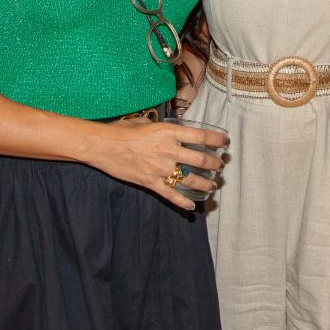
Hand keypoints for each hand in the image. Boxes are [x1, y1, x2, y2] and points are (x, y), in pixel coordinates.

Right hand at [84, 119, 228, 210]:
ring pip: (190, 179)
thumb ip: (163, 129)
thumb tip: (173, 130)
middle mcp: (168, 151)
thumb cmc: (123, 131)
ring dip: (205, 183)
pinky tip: (191, 206)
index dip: (217, 139)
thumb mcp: (147, 123)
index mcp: (169, 133)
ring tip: (212, 185)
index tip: (225, 142)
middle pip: (201, 159)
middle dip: (215, 164)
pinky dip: (182, 202)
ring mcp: (160, 168)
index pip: (201, 136)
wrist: (103, 146)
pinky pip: (170, 195)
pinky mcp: (150, 182)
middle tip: (220, 165)